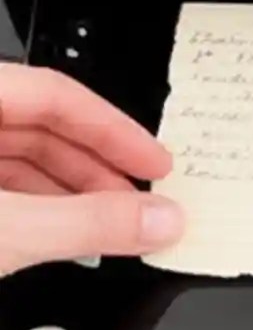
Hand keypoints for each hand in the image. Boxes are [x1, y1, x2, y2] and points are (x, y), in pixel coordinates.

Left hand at [0, 64, 183, 275]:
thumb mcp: (6, 231)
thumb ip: (86, 223)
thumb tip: (159, 219)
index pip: (56, 95)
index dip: (113, 130)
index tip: (155, 164)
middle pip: (38, 127)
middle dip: (95, 169)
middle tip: (138, 202)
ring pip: (14, 159)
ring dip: (67, 192)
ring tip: (107, 224)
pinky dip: (32, 208)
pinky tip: (58, 234)